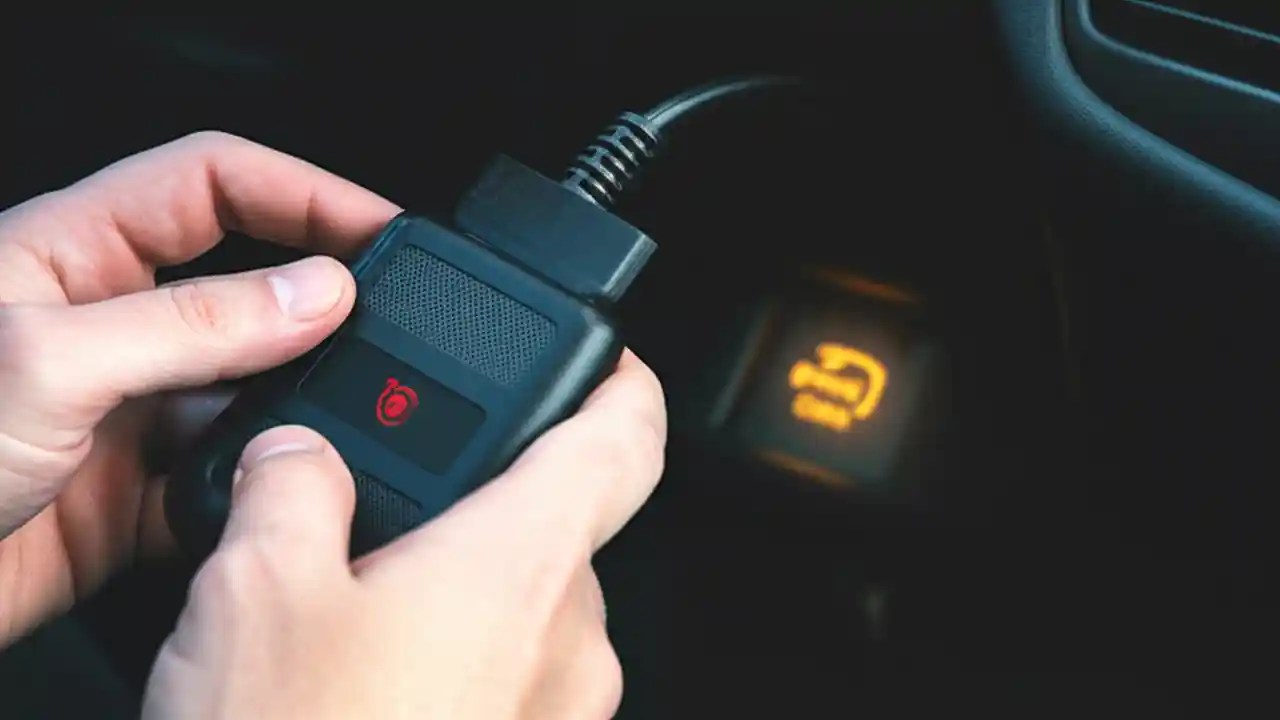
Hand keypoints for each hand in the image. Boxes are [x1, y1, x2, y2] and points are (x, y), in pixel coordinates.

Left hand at [0, 131, 398, 643]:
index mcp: (73, 253)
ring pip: (248, 391)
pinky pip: (227, 479)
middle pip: (247, 286)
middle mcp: (107, 326)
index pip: (215, 185)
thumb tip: (316, 292)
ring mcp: (125, 412)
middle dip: (319, 303)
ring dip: (293, 407)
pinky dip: (259, 489)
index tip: (378, 229)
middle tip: (388, 327)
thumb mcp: (49, 361)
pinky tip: (267, 494)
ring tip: (326, 422)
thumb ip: (194, 325)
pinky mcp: (132, 494)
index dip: (302, 192)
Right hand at [142, 351, 664, 719]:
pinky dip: (460, 656)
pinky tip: (373, 680)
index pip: (628, 433)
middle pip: (561, 521)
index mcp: (527, 562)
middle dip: (479, 504)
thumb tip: (301, 459)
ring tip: (356, 609)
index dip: (620, 378)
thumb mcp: (258, 591)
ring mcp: (564, 711)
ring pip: (530, 605)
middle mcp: (571, 636)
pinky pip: (515, 676)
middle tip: (389, 509)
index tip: (606, 356)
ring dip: (461, 589)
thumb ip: (294, 487)